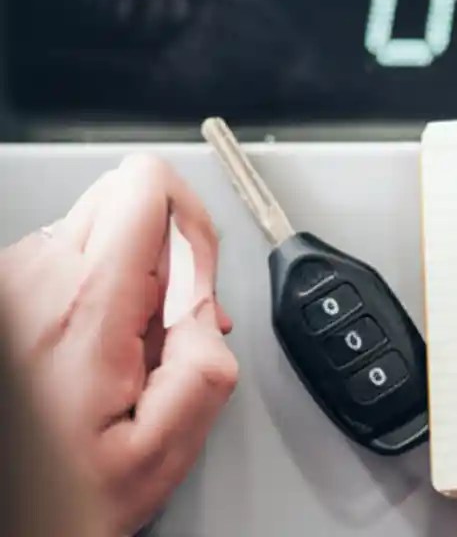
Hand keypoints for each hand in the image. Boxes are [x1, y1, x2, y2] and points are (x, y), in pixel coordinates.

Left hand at [0, 154, 237, 535]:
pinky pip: (73, 255)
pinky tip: (101, 349)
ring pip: (103, 225)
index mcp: (84, 307)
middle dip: (168, 248)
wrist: (8, 516)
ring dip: (134, 275)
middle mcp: (37, 279)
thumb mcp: (165, 450)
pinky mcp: (5, 291)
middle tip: (168, 321)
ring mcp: (13, 281)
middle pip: (127, 193)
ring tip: (129, 350)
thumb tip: (203, 305)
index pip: (147, 186)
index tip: (196, 281)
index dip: (192, 225)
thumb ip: (204, 365)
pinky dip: (102, 289)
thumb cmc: (67, 492)